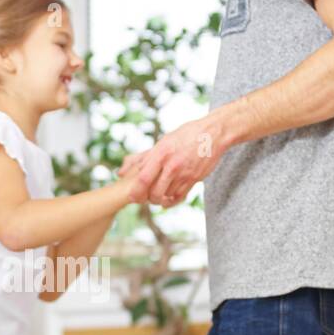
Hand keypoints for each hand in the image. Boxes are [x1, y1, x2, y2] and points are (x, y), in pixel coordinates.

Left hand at [117, 111, 233, 205]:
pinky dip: (171, 201)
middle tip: (145, 196)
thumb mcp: (162, 142)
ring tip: (158, 193)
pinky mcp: (194, 180)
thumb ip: (141, 158)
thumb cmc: (186, 135)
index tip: (133, 196)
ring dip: (159, 198)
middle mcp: (172, 165)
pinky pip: (179, 198)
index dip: (135, 192)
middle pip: (154, 192)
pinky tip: (168, 197)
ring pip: (166, 196)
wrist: (213, 133)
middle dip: (147, 198)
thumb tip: (120, 172)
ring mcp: (184, 174)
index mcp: (161, 153)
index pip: (143, 179)